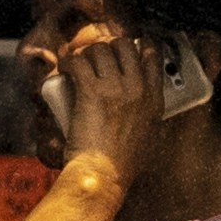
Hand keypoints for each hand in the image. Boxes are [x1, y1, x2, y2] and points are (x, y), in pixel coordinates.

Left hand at [41, 32, 171, 185]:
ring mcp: (115, 88)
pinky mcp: (91, 91)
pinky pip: (77, 62)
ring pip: (99, 49)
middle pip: (124, 44)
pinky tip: (66, 69)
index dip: (139, 44)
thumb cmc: (122, 165)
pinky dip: (69, 62)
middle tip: (97, 58)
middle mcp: (137, 88)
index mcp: (154, 100)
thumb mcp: (148, 137)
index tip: (129, 45)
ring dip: (86, 54)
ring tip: (79, 66)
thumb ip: (148, 116)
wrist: (102, 176)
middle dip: (108, 46)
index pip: (152, 55)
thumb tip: (140, 106)